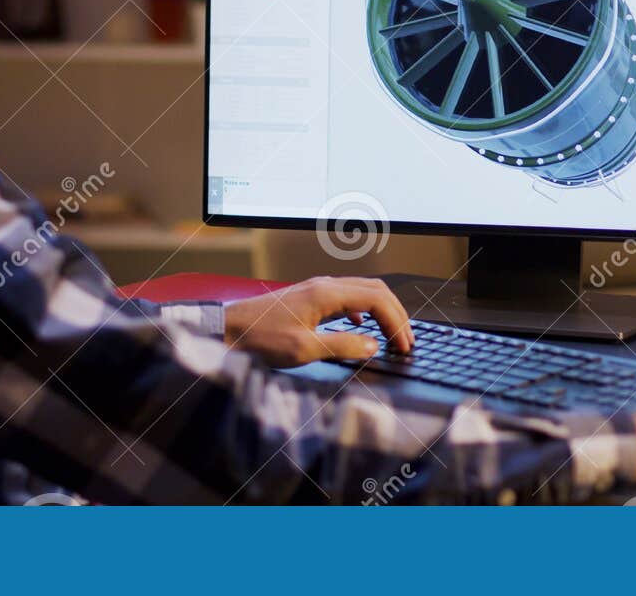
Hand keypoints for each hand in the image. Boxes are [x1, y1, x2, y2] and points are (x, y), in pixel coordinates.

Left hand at [222, 275, 414, 367]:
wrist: (227, 329)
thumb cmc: (259, 337)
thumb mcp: (303, 349)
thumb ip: (342, 346)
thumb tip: (372, 346)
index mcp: (327, 293)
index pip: (377, 300)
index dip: (396, 323)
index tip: (403, 345)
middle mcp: (325, 285)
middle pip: (376, 290)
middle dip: (396, 314)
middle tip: (407, 340)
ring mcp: (317, 289)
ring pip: (363, 291)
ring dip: (382, 311)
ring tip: (392, 333)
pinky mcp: (309, 298)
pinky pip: (348, 296)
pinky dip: (365, 309)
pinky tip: (362, 325)